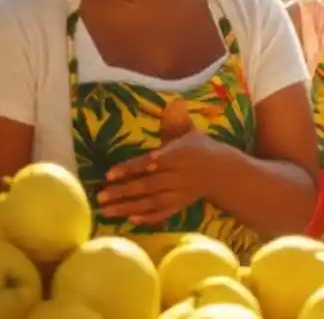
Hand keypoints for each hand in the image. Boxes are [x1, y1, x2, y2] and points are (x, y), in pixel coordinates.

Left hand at [97, 131, 224, 225]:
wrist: (223, 172)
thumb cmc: (200, 148)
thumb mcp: (190, 132)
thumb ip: (177, 122)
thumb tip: (174, 103)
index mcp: (177, 156)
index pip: (149, 163)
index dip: (129, 169)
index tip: (109, 175)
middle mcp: (177, 176)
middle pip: (147, 185)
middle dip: (122, 192)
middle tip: (100, 197)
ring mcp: (178, 194)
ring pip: (151, 202)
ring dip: (127, 208)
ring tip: (106, 211)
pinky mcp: (180, 205)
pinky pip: (163, 214)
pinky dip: (148, 218)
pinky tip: (131, 220)